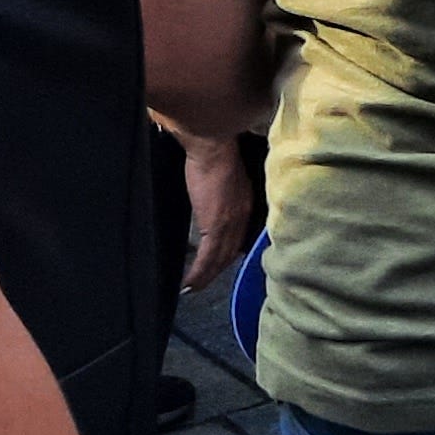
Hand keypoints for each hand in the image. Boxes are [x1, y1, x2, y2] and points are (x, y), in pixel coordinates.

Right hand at [173, 127, 261, 298]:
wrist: (213, 146)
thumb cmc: (214, 153)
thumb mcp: (224, 177)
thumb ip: (221, 192)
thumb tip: (211, 195)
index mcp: (245, 203)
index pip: (238, 236)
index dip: (228, 252)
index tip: (218, 263)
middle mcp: (242, 216)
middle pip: (231, 251)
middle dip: (217, 270)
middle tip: (202, 282)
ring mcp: (230, 222)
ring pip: (220, 259)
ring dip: (206, 277)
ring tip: (193, 288)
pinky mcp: (215, 225)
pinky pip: (208, 257)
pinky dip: (198, 273)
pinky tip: (189, 284)